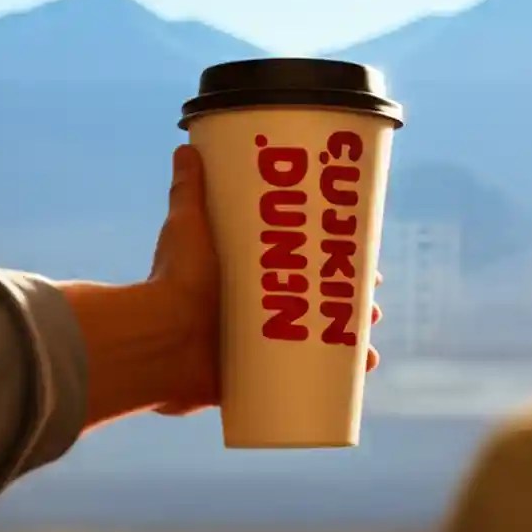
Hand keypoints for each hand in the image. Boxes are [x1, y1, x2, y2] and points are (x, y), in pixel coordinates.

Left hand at [150, 146, 382, 415]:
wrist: (156, 342)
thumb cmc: (171, 281)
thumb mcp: (187, 229)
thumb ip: (188, 191)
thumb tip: (185, 146)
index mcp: (246, 278)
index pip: (304, 266)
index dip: (338, 266)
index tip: (365, 263)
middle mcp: (253, 314)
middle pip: (318, 308)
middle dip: (353, 310)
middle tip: (374, 309)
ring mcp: (254, 349)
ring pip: (317, 347)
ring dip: (351, 347)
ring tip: (370, 351)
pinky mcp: (250, 381)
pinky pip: (298, 383)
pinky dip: (331, 384)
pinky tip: (357, 379)